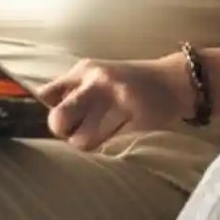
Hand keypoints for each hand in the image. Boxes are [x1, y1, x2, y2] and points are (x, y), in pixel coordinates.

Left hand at [37, 56, 195, 150]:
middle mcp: (99, 83)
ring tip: (101, 137)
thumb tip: (46, 108)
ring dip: (88, 145)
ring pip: (83, 140)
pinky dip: (109, 149)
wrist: (173, 81)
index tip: (64, 119)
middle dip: (64, 132)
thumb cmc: (127, 81)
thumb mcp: (95, 73)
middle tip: (77, 132)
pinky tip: (118, 140)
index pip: (47, 95)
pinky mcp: (139, 122)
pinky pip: (109, 147)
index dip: (52, 113)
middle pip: (60, 119)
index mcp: (85, 70)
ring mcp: (119, 103)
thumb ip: (70, 87)